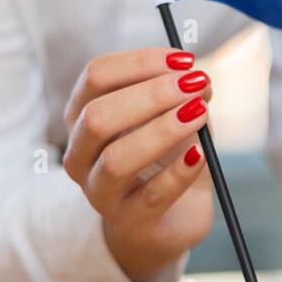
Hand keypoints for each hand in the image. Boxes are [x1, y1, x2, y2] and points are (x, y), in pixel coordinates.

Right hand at [62, 48, 214, 281]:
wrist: (165, 223)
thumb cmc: (165, 161)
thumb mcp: (177, 121)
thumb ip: (186, 99)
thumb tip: (201, 81)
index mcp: (83, 117)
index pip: (96, 77)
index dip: (140, 62)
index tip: (185, 59)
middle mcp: (80, 153)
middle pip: (98, 116)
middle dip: (151, 95)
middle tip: (196, 84)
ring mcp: (99, 191)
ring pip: (117, 158)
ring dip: (163, 130)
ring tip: (199, 114)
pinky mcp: (129, 220)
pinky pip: (152, 195)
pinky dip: (179, 172)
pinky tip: (201, 154)